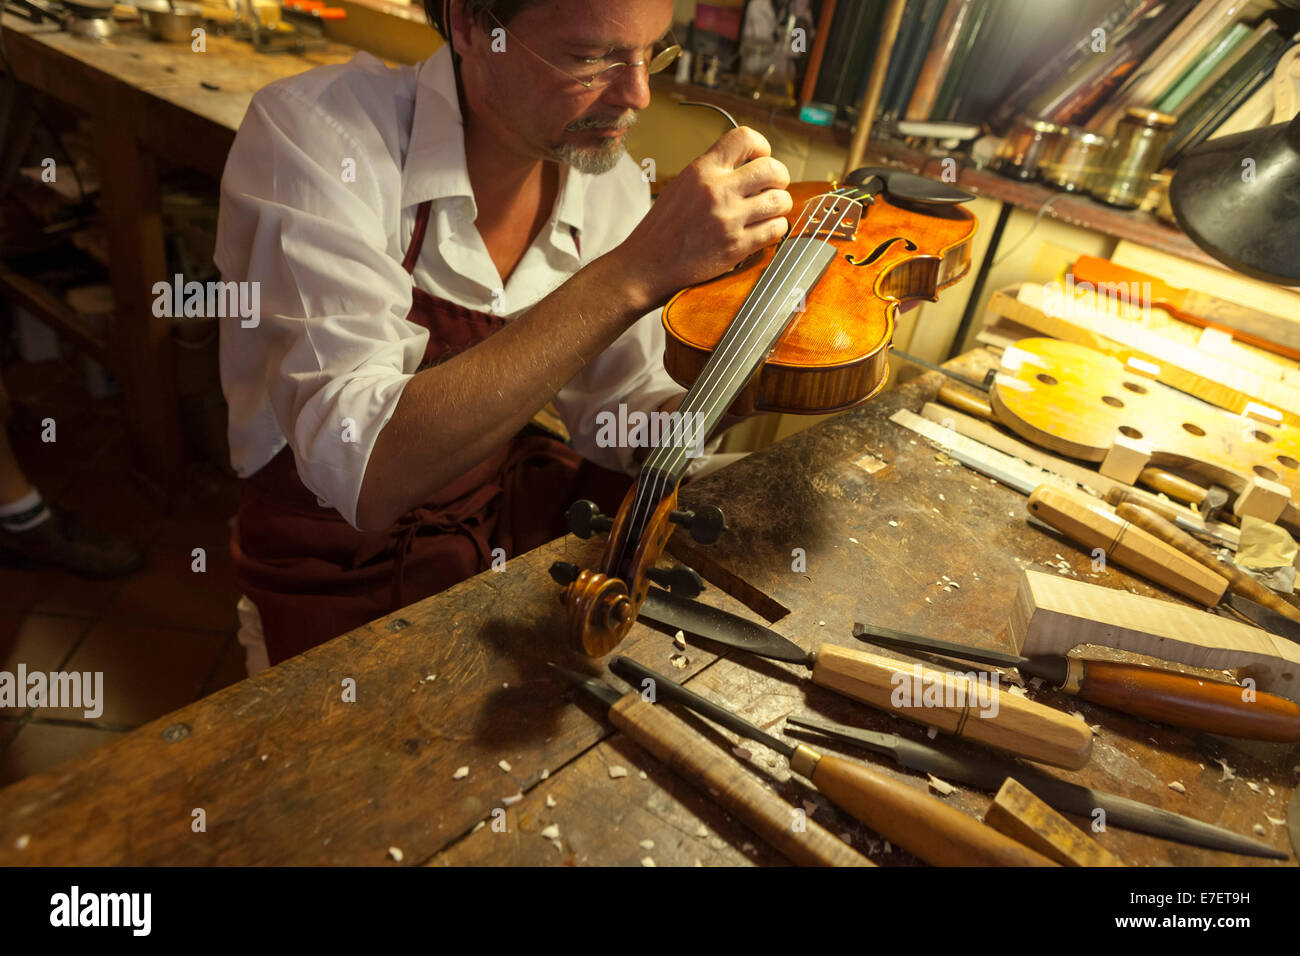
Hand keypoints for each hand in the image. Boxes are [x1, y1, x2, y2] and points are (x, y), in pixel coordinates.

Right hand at [615, 127, 791, 308]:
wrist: (646, 265)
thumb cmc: (662, 228)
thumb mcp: (682, 186)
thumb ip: (712, 173)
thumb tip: (745, 166)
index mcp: (701, 171)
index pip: (743, 138)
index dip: (761, 146)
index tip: (761, 157)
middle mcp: (716, 191)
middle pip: (772, 169)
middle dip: (780, 178)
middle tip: (773, 188)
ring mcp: (728, 219)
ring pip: (780, 201)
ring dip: (779, 206)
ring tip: (767, 212)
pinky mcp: (736, 247)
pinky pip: (776, 229)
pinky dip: (776, 228)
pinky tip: (764, 230)